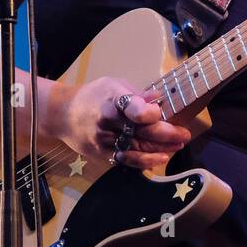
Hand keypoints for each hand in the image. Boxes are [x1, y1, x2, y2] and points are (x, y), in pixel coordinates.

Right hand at [57, 77, 191, 169]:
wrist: (63, 115)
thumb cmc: (93, 96)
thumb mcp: (113, 85)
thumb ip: (136, 94)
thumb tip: (158, 98)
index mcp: (111, 99)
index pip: (131, 107)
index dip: (148, 112)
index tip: (160, 113)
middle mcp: (107, 121)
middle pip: (140, 131)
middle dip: (166, 134)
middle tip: (184, 134)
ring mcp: (104, 140)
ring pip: (136, 148)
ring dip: (160, 149)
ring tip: (177, 146)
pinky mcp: (102, 154)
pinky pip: (126, 160)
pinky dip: (144, 161)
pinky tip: (159, 159)